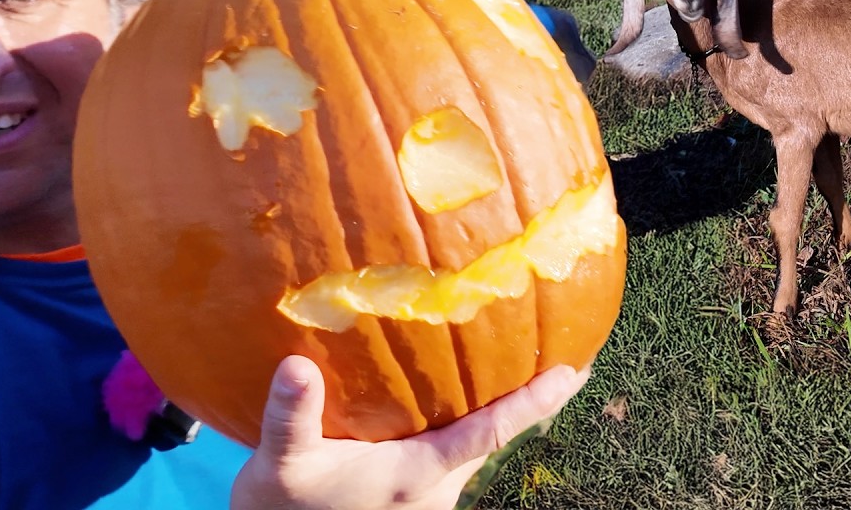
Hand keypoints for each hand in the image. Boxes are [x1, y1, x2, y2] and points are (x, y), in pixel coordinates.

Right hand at [229, 356, 590, 509]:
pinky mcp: (418, 491)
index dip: (533, 404)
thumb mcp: (280, 465)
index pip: (489, 433)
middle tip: (568, 356)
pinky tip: (468, 393)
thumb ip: (290, 417)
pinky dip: (476, 418)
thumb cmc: (281, 507)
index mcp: (416, 473)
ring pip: (479, 444)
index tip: (571, 373)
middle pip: (497, 436)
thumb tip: (297, 367)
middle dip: (534, 400)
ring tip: (527, 362)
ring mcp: (430, 492)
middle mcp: (435, 486)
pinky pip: (459, 449)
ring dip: (504, 409)